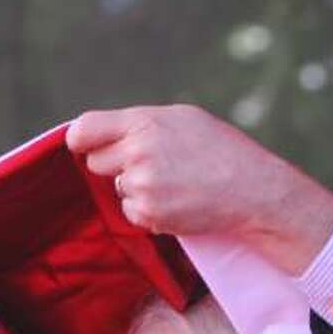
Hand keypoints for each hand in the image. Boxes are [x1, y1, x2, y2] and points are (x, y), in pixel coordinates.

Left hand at [67, 105, 332, 273]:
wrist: (251, 190)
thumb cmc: (221, 151)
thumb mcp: (182, 119)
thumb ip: (140, 124)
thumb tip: (105, 135)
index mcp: (144, 122)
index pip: (85, 129)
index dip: (80, 139)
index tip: (84, 145)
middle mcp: (138, 152)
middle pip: (95, 161)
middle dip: (115, 164)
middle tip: (151, 164)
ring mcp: (141, 185)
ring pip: (117, 188)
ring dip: (136, 188)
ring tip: (174, 183)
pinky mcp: (148, 214)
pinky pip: (130, 212)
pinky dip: (148, 210)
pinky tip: (176, 201)